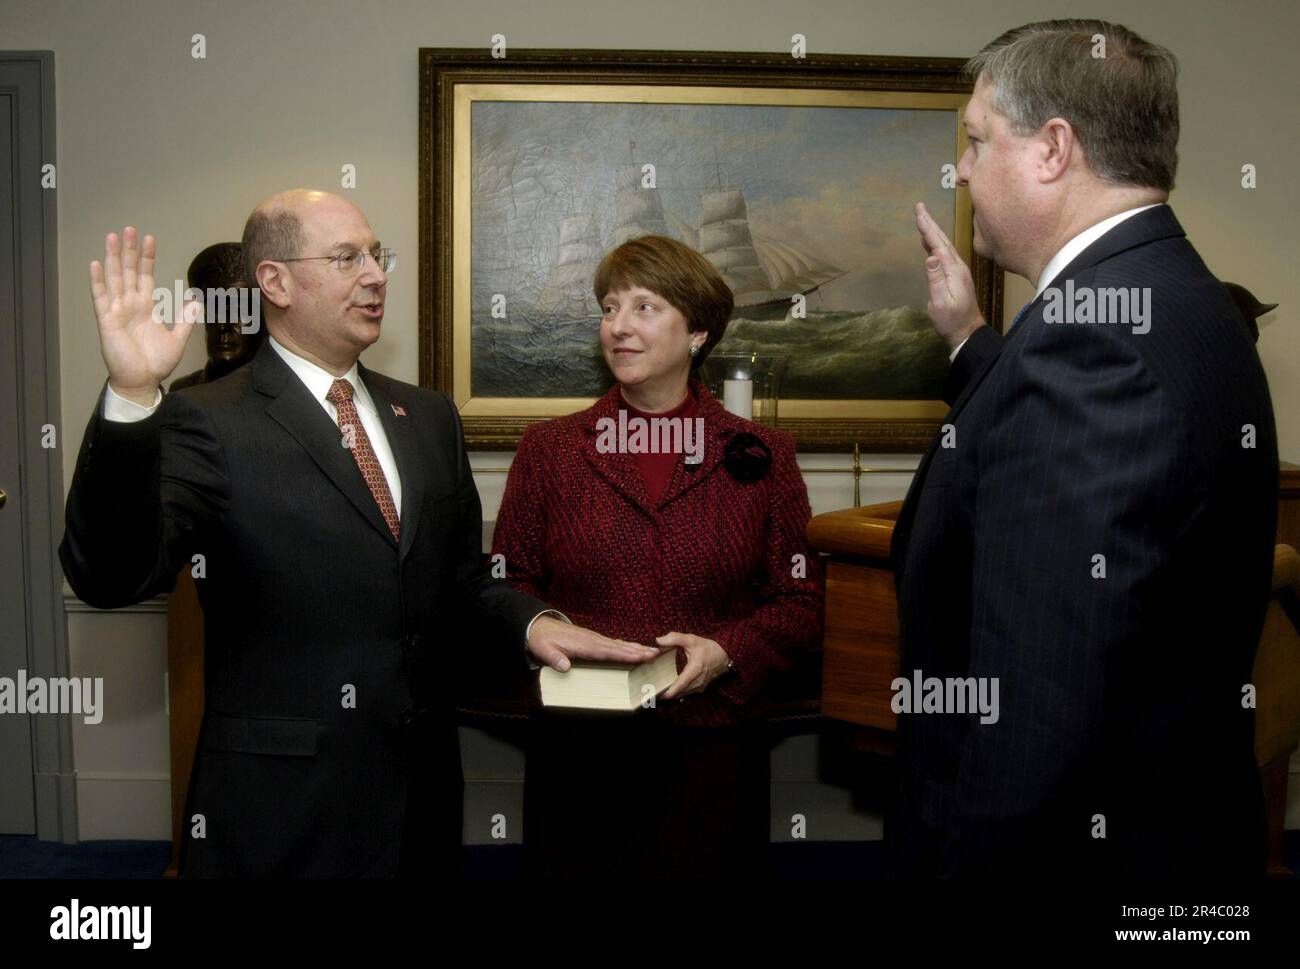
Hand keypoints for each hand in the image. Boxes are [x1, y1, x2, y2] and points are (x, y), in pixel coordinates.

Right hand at [90, 226, 198, 404]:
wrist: (143, 380)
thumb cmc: (156, 363)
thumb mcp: (177, 340)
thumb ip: (185, 321)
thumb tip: (196, 304)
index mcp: (146, 307)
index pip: (145, 276)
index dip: (147, 258)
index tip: (149, 239)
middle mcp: (130, 304)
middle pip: (128, 271)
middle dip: (129, 250)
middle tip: (129, 229)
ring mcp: (117, 310)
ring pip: (114, 278)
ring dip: (113, 257)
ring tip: (113, 237)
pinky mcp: (106, 319)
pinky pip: (100, 296)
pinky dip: (98, 280)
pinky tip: (96, 263)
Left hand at [526, 615, 659, 671]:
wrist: (539, 626)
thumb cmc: (542, 640)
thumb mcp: (543, 650)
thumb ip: (554, 658)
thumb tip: (564, 667)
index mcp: (585, 645)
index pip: (609, 651)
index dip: (626, 655)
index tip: (641, 656)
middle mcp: (593, 640)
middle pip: (620, 647)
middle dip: (639, 651)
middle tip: (656, 654)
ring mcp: (595, 639)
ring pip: (620, 644)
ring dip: (637, 648)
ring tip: (653, 651)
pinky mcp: (593, 640)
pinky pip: (614, 644)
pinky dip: (627, 647)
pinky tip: (634, 649)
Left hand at [657, 632, 730, 700]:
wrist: (724, 655)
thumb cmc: (708, 647)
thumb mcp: (691, 639)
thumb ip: (674, 638)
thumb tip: (658, 640)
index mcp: (695, 670)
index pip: (679, 685)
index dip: (667, 692)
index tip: (655, 693)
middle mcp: (697, 682)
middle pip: (678, 693)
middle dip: (665, 693)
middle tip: (651, 690)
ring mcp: (699, 687)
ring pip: (682, 694)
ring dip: (671, 693)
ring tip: (657, 689)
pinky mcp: (700, 688)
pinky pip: (686, 693)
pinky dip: (677, 692)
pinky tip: (669, 687)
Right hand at [915, 202, 984, 350]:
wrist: (967, 332)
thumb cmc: (951, 320)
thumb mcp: (940, 303)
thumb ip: (936, 280)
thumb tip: (930, 258)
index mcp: (953, 270)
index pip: (938, 244)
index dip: (928, 227)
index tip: (919, 212)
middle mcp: (957, 266)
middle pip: (942, 240)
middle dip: (930, 223)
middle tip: (919, 208)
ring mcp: (958, 271)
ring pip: (944, 245)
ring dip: (933, 231)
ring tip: (922, 220)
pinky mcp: (955, 276)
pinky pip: (944, 254)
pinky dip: (935, 244)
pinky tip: (930, 242)